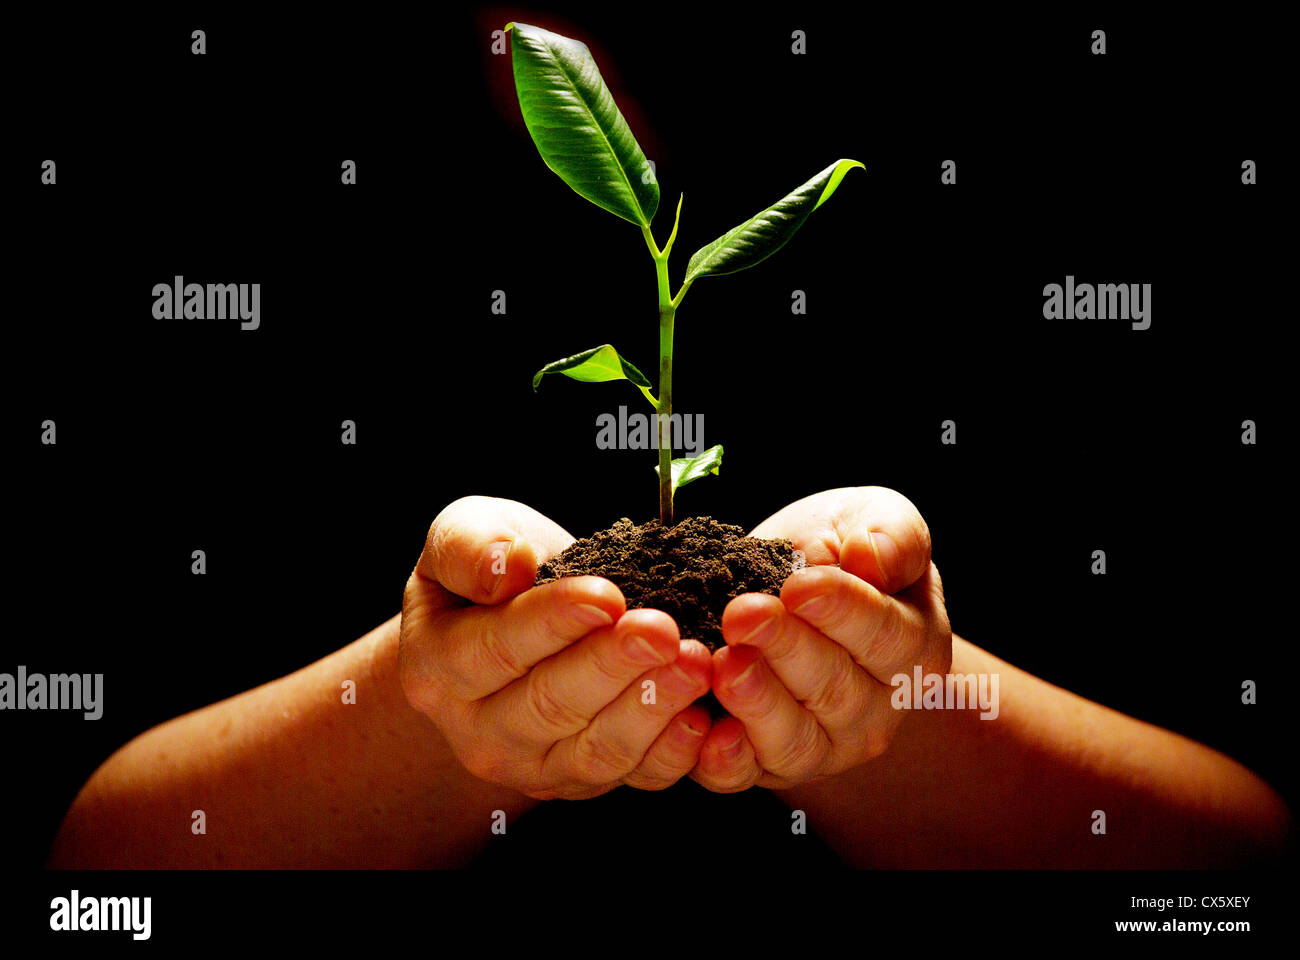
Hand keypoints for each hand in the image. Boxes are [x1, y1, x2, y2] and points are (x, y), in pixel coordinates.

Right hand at [399, 496, 713, 799]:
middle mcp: (477, 730)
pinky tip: (705, 718)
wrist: (503, 631)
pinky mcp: (583, 782)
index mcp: (436, 666)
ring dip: (652, 708)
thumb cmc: (487, 575)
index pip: (497, 648)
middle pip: (550, 705)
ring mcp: (532, 765)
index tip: (607, 595)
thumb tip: (506, 566)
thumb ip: (470, 546)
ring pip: (596, 750)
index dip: (554, 621)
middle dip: (614, 666)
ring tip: (695, 664)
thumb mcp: (459, 536)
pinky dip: (674, 752)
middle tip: (664, 631)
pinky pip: (634, 777)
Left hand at [689, 487, 951, 791]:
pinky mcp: (764, 765)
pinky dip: (723, 759)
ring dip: (755, 703)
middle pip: (834, 689)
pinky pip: (744, 774)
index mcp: (913, 649)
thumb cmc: (839, 552)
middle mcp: (875, 710)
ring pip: (792, 739)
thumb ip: (892, 534)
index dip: (841, 611)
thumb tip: (872, 557)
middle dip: (784, 649)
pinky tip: (703, 729)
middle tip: (742, 615)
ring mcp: (822, 745)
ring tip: (723, 663)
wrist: (788, 589)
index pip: (884, 635)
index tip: (799, 586)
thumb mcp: (875, 519)